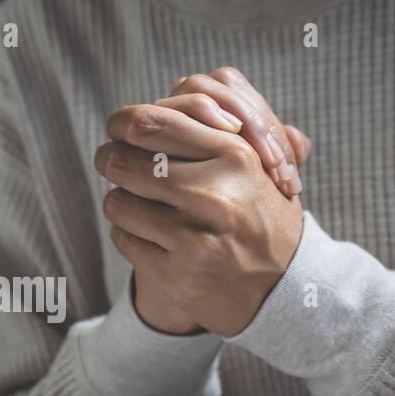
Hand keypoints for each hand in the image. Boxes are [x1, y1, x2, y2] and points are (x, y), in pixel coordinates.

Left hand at [96, 79, 303, 336]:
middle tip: (109, 162)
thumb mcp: (257, 162)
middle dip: (110, 160)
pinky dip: (128, 235)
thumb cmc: (259, 213)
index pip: (150, 122)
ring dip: (120, 201)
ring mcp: (195, 237)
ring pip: (119, 202)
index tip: (120, 130)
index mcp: (236, 154)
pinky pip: (124, 239)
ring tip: (135, 202)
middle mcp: (216, 194)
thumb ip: (214, 126)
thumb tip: (152, 109)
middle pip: (124, 161)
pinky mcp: (177, 273)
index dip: (123, 123)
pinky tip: (148, 236)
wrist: (285, 287)